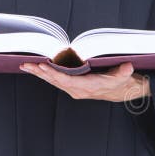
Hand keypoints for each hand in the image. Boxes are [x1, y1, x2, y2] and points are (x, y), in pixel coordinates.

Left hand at [20, 62, 150, 101]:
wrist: (123, 91)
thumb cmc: (122, 81)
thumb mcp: (125, 76)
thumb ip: (124, 72)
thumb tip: (128, 67)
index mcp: (89, 87)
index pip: (68, 80)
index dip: (55, 73)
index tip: (44, 66)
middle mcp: (79, 90)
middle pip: (56, 81)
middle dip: (41, 73)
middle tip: (27, 64)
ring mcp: (75, 90)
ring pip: (54, 81)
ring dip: (40, 74)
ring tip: (26, 66)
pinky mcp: (73, 87)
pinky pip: (57, 81)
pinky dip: (46, 75)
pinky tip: (37, 70)